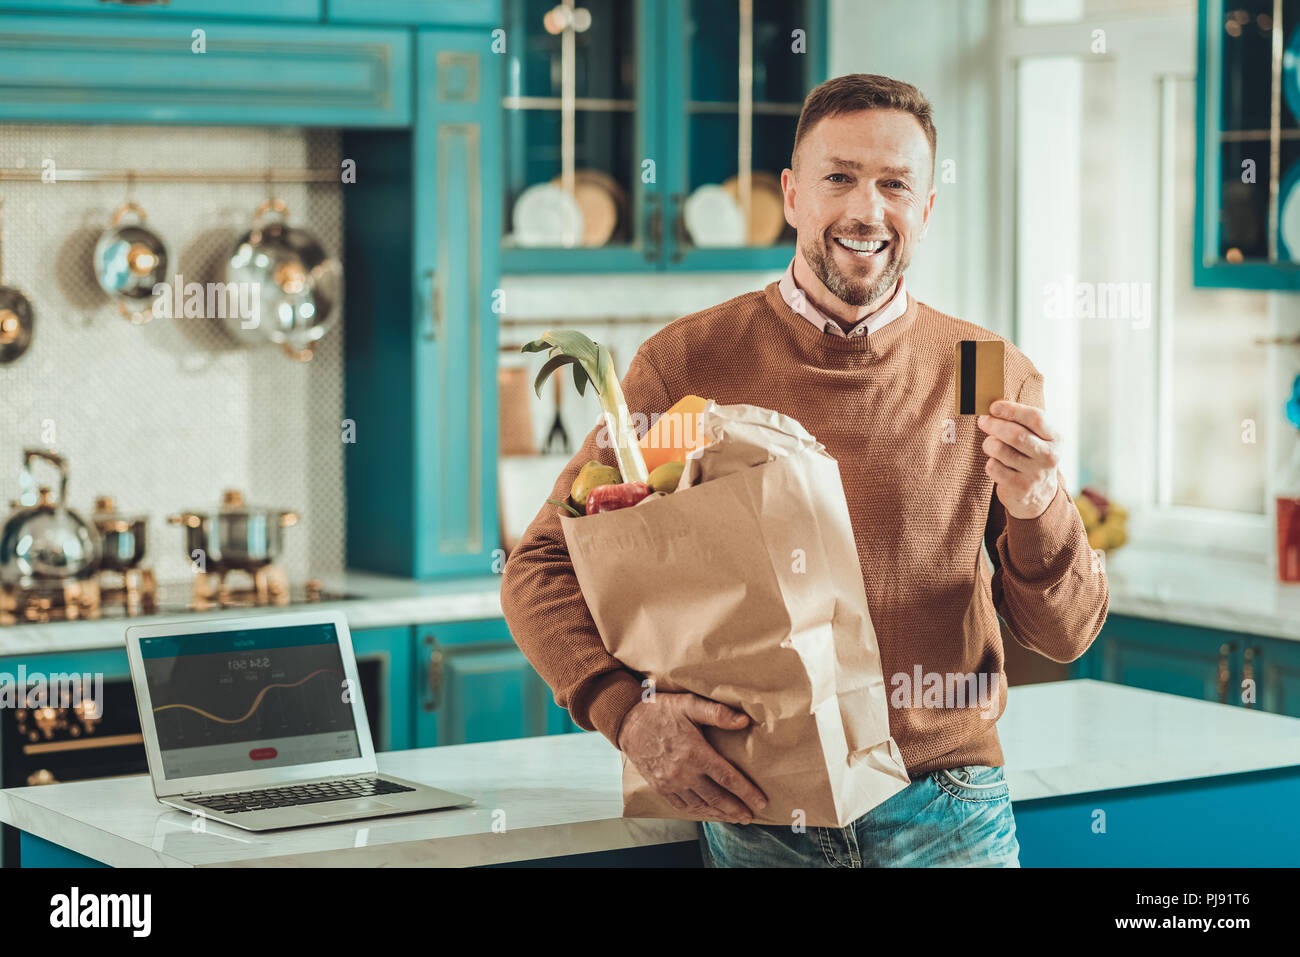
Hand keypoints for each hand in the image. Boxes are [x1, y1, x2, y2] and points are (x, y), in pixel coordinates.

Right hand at [616, 692, 767, 824]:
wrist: (627, 722)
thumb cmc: (660, 710)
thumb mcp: (689, 704)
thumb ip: (717, 713)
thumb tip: (744, 720)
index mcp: (695, 752)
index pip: (727, 778)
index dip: (746, 792)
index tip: (761, 802)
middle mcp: (683, 772)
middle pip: (717, 798)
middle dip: (736, 809)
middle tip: (750, 816)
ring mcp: (670, 783)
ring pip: (701, 805)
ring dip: (720, 814)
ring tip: (734, 818)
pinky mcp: (660, 787)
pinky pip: (683, 807)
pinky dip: (699, 813)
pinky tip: (708, 813)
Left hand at [976, 399, 1060, 519]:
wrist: (1039, 494)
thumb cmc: (1032, 456)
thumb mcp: (1037, 438)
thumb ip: (1021, 422)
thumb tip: (994, 406)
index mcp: (1056, 439)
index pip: (1035, 418)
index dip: (1011, 410)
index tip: (994, 407)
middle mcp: (1049, 456)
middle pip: (1015, 434)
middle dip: (994, 424)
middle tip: (983, 421)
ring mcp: (1035, 473)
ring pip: (1000, 450)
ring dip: (989, 444)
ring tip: (990, 444)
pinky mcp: (1019, 487)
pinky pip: (993, 467)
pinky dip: (990, 462)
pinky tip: (997, 464)